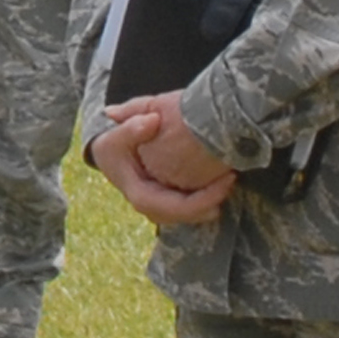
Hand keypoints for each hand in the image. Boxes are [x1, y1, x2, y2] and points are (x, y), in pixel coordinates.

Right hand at [89, 90, 238, 225]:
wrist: (107, 152)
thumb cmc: (114, 143)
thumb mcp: (116, 132)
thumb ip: (131, 126)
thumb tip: (153, 122)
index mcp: (139, 194)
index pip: (170, 206)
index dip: (199, 201)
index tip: (223, 181)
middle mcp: (150, 206)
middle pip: (184, 215)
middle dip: (209, 203)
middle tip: (231, 180)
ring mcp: (160, 206)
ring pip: (188, 215)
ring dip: (211, 202)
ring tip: (230, 182)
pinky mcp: (168, 201)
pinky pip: (190, 208)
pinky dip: (206, 199)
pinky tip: (222, 184)